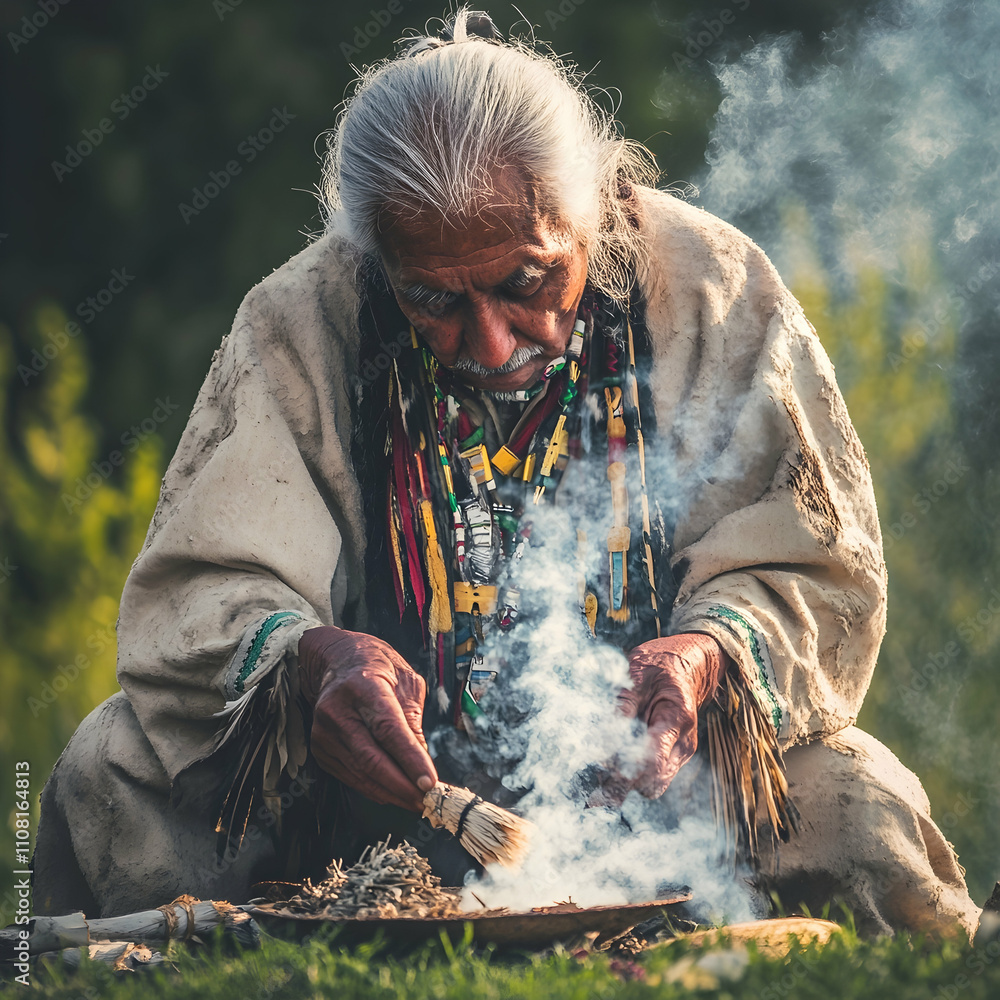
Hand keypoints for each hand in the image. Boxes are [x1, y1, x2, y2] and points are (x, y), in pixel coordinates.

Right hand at [298, 626, 437, 810]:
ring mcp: (323, 731)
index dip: (409, 759)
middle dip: (401, 786)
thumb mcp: (406, 681)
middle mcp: (337, 709)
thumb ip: (413, 718)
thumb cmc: (378, 667)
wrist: (336, 661)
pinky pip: (350, 776)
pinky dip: (373, 787)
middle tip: (426, 800)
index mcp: (363, 685)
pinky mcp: (319, 748)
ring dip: (390, 792)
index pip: (388, 729)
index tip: (429, 782)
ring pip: (360, 773)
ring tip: (414, 801)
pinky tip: (391, 791)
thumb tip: (421, 760)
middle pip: (371, 758)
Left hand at [595, 632, 727, 804]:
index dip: (625, 771)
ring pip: (652, 785)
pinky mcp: (671, 755)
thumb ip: (622, 705)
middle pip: (652, 783)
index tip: (598, 771)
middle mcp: (683, 743)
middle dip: (622, 782)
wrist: (689, 662)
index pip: (653, 761)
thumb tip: (601, 737)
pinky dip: (631, 774)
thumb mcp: (637, 674)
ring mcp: (680, 752)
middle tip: (592, 775)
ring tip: (599, 768)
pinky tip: (612, 761)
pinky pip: (651, 776)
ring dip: (625, 781)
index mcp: (677, 719)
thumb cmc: (661, 663)